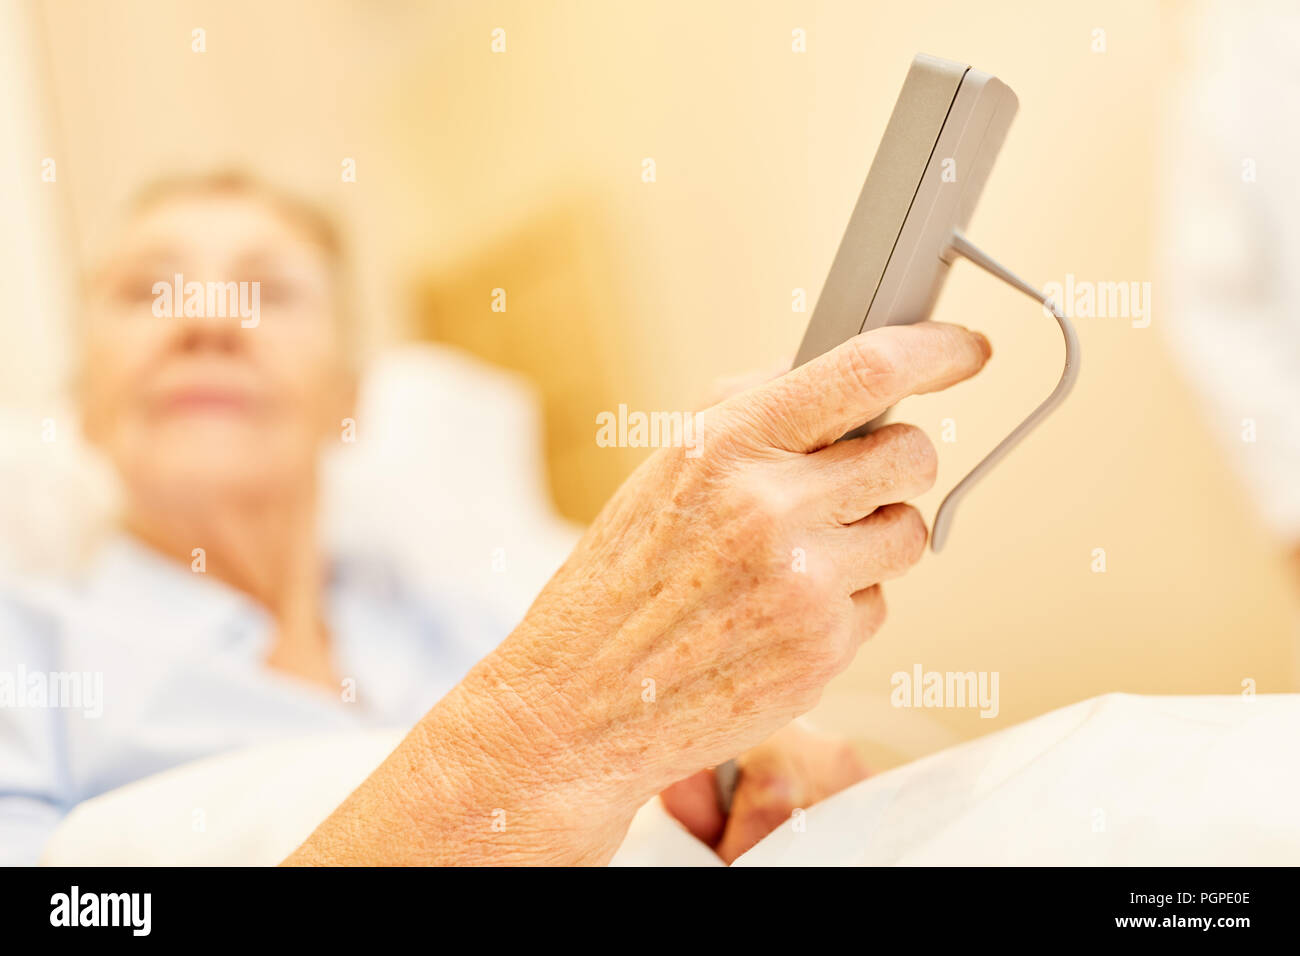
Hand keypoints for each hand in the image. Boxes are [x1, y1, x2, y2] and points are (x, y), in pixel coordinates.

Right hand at [288, 321, 989, 864]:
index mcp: (726, 445)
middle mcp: (771, 507)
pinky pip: (881, 600)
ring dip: (875, 538)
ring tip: (802, 559)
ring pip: (910, 531)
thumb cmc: (620, 581)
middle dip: (900, 462)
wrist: (580, 701)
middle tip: (861, 481)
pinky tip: (782, 614)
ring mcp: (804, 582)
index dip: (935, 351)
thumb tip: (844, 384)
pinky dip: (846, 602)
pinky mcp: (824, 648)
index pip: (866, 370)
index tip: (965, 351)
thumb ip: (753, 415)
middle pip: (912, 453)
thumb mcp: (667, 469)